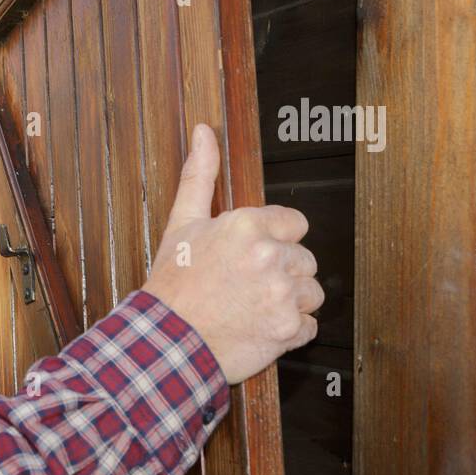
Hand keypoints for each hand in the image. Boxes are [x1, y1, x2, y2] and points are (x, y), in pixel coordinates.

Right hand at [140, 123, 323, 384]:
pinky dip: (289, 332)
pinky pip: (309, 326)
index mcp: (248, 224)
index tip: (248, 259)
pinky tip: (258, 328)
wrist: (164, 343)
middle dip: (280, 272)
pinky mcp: (289, 329)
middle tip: (243, 287)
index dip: (272, 241)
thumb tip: (204, 131)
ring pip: (311, 293)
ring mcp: (282, 294)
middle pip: (304, 260)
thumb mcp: (181, 224)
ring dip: (289, 302)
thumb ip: (200, 175)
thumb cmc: (172, 286)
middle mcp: (270, 256)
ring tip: (251, 308)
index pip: (295, 225)